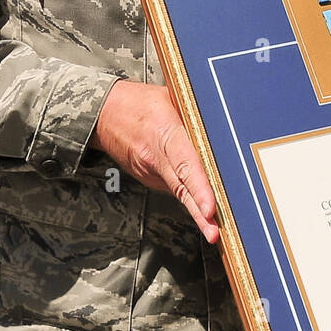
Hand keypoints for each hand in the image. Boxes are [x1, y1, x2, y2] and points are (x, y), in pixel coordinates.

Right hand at [91, 80, 218, 242]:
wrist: (104, 113)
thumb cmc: (139, 102)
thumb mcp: (171, 97)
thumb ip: (196, 112)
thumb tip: (227, 120)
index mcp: (164, 134)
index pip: (185, 164)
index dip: (199, 188)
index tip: (210, 208)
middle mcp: (156, 158)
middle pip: (182, 189)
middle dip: (199, 214)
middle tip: (215, 233)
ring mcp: (150, 172)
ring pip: (179, 193)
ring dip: (197, 211)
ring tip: (215, 230)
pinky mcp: (149, 178)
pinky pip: (174, 188)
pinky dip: (189, 197)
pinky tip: (203, 209)